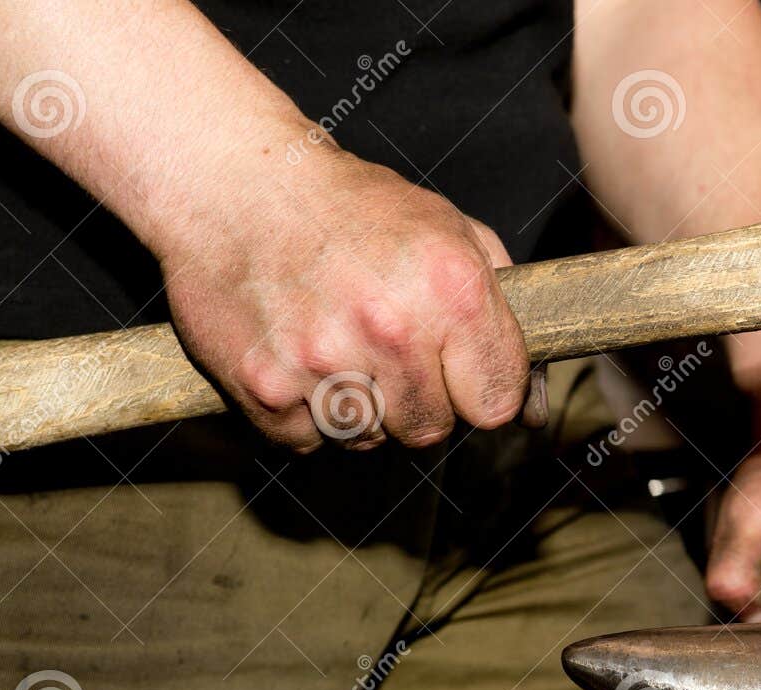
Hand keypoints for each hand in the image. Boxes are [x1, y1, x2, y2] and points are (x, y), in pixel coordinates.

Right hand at [156, 143, 534, 451]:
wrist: (229, 179)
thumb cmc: (351, 207)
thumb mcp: (450, 233)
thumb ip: (504, 319)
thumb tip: (531, 411)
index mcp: (450, 289)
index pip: (495, 405)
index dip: (479, 391)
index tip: (458, 371)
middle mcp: (391, 328)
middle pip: (431, 430)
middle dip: (418, 399)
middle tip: (386, 346)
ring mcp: (323, 361)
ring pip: (369, 438)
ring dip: (361, 407)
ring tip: (340, 343)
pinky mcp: (264, 387)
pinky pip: (310, 440)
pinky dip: (305, 410)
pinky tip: (298, 353)